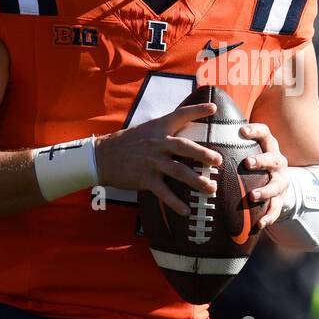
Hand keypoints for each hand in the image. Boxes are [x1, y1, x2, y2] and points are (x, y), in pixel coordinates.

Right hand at [94, 102, 222, 215]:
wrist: (101, 157)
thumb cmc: (126, 143)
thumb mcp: (146, 130)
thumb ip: (164, 131)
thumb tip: (186, 134)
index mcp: (158, 128)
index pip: (179, 115)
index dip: (196, 110)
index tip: (213, 108)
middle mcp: (156, 143)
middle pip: (184, 147)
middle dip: (203, 154)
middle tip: (218, 161)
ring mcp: (150, 161)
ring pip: (178, 171)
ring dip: (196, 181)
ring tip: (211, 188)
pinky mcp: (144, 178)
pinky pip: (163, 192)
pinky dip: (176, 203)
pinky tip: (186, 211)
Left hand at [239, 122, 289, 229]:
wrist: (279, 181)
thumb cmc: (255, 162)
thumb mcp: (248, 149)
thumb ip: (231, 143)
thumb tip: (200, 128)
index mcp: (268, 146)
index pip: (265, 133)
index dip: (255, 131)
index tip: (242, 131)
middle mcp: (278, 162)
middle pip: (273, 159)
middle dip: (261, 161)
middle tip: (248, 163)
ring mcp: (281, 181)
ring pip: (276, 185)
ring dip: (265, 191)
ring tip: (253, 196)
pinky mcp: (282, 198)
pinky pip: (276, 209)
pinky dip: (269, 216)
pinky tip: (259, 224)